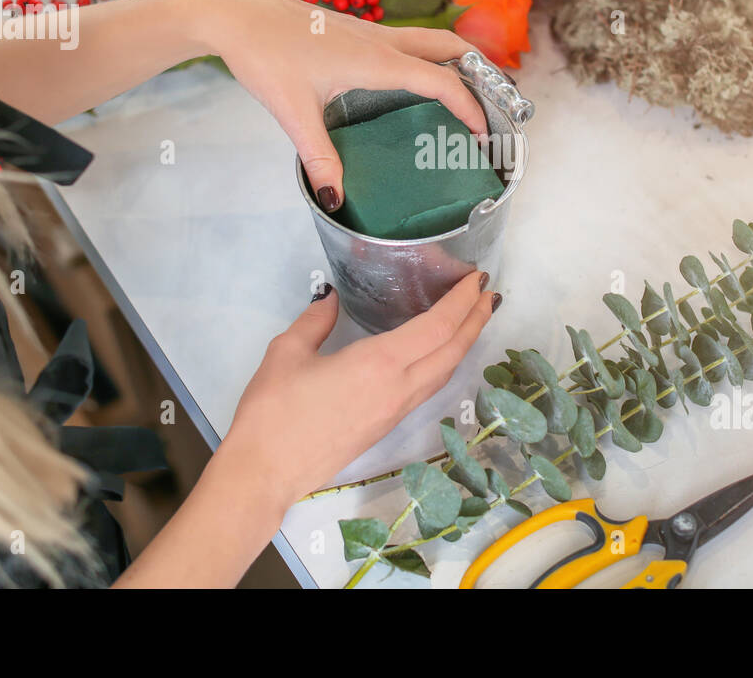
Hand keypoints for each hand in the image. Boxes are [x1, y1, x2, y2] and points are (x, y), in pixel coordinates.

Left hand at [206, 0, 487, 211]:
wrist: (236, 15)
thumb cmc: (264, 55)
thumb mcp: (292, 112)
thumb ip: (318, 156)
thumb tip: (335, 198)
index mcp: (377, 60)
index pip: (443, 82)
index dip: (470, 108)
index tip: (482, 136)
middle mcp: (381, 41)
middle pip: (450, 47)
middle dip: (481, 71)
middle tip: (498, 102)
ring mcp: (369, 32)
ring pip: (431, 40)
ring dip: (457, 61)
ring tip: (470, 92)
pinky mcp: (355, 31)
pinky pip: (408, 42)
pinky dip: (429, 59)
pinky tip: (416, 83)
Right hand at [221, 271, 498, 508]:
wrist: (266, 473)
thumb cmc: (273, 412)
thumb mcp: (287, 352)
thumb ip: (315, 321)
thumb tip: (329, 298)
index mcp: (379, 364)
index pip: (437, 326)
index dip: (462, 300)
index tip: (477, 278)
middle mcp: (398, 388)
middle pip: (453, 350)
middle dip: (475, 318)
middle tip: (487, 292)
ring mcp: (396, 411)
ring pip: (445, 372)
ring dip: (464, 342)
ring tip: (472, 317)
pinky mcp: (386, 426)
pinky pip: (428, 388)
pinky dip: (444, 363)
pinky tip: (438, 353)